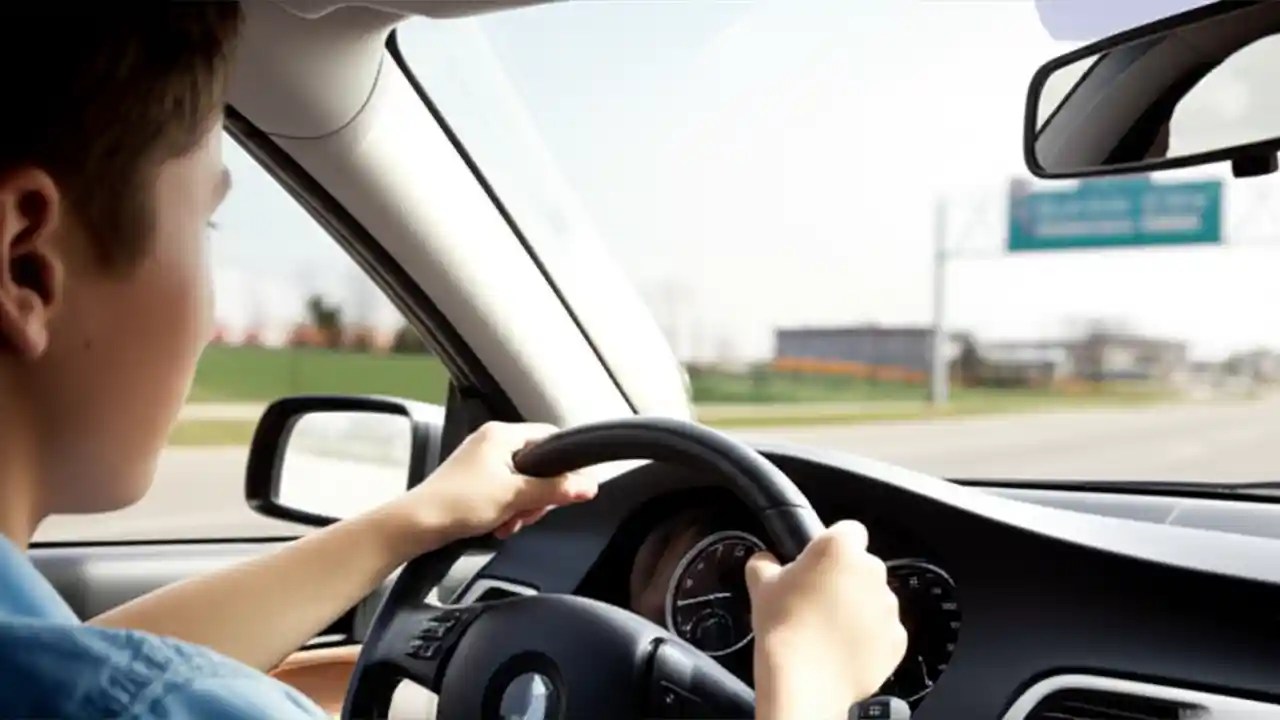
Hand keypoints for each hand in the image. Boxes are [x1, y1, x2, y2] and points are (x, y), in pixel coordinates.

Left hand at [375, 422, 596, 560]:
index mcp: (501, 435)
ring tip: (509, 522)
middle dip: (537, 495)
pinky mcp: (473, 481)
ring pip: (522, 483)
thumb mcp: (516, 497)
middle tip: (528, 512)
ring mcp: (481, 462)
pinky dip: (507, 510)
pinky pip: (505, 492)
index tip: (568, 488)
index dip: (563, 464)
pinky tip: (500, 525)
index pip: (550, 438)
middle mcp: (491, 442)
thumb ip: (555, 490)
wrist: (417, 525)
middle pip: (537, 465)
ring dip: (522, 507)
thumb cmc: (458, 504)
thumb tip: (588, 485)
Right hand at [746, 521, 906, 719]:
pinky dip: (870, 637)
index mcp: (840, 547)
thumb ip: (765, 562)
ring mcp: (889, 606)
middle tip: (818, 600)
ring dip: (859, 608)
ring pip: (875, 599)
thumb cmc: (781, 624)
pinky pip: (884, 630)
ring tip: (829, 630)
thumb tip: (766, 560)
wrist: (805, 679)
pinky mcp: (897, 638)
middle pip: (863, 566)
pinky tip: (844, 649)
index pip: (848, 531)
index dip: (833, 546)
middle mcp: (872, 570)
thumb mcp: (761, 584)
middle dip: (846, 579)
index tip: (818, 564)